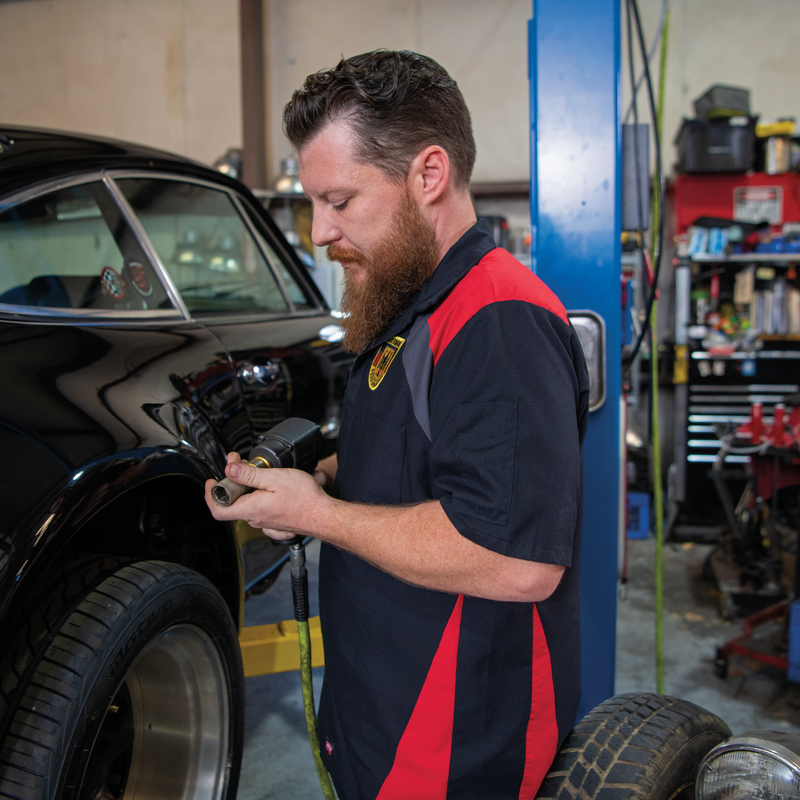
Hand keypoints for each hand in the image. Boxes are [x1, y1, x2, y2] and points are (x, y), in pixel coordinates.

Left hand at [204, 452, 330, 541]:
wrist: (323, 514)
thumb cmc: (304, 499)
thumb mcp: (274, 478)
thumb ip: (249, 475)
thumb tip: (229, 470)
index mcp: (251, 508)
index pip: (218, 510)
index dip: (210, 495)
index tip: (212, 481)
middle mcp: (255, 518)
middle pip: (233, 502)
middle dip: (232, 481)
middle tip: (238, 464)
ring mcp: (265, 521)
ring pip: (247, 504)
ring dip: (247, 486)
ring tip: (258, 471)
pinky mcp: (275, 521)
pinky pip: (260, 509)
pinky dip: (258, 495)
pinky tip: (268, 486)